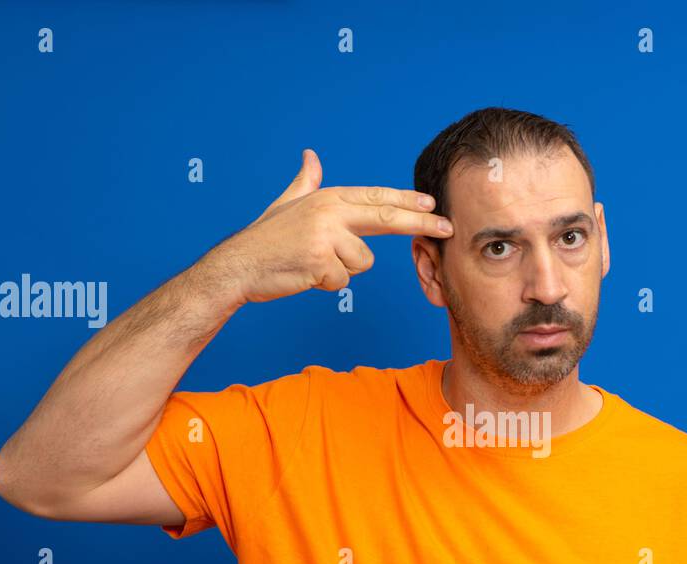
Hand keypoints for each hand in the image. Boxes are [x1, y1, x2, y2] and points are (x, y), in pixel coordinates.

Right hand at [198, 148, 453, 306]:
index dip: (406, 200)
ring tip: (313, 264)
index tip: (432, 203)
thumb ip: (306, 181)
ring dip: (342, 270)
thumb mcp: (288, 204)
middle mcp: (330, 212)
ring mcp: (325, 236)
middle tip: (448, 227)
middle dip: (421, 223)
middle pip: (386, 218)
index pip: (376, 197)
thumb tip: (311, 155)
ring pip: (362, 262)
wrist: (238, 266)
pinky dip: (327, 285)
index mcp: (327, 197)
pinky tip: (306, 275)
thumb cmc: (266, 239)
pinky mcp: (320, 262)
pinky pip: (343, 281)